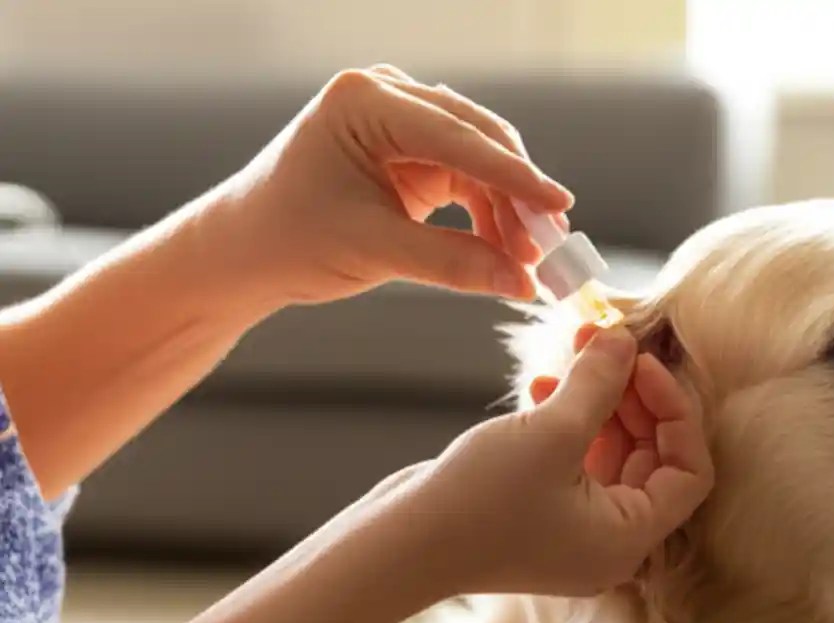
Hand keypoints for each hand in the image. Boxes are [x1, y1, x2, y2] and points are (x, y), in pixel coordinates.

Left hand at [190, 64, 572, 311]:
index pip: (456, 136)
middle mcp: (387, 97)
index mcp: (364, 101)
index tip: (559, 206)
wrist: (244, 254)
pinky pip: (466, 178)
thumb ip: (451, 263)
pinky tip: (505, 251)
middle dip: (516, 195)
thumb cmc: (289, 241)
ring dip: (507, 209)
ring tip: (529, 261)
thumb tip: (522, 284)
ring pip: (479, 160)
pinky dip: (488, 213)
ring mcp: (401, 121)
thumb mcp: (373, 251)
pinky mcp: (411, 152)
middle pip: (477, 140)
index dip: (514, 175)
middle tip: (551, 247)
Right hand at [402, 325, 713, 596]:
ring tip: (573, 350)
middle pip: (652, 458)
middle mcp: (610, 541)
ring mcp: (574, 531)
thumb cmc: (478, 501)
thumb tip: (626, 338)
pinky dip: (567, 421)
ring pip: (610, 454)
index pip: (689, 471)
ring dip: (598, 400)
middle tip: (606, 342)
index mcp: (629, 538)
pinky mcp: (540, 515)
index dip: (676, 411)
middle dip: (633, 395)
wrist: (398, 546)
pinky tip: (538, 385)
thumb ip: (599, 382)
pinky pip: (574, 462)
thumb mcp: (551, 431)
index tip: (641, 363)